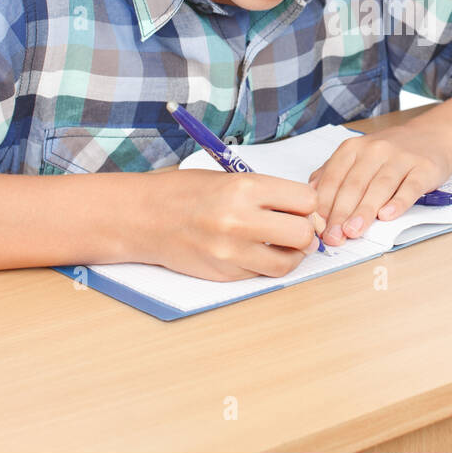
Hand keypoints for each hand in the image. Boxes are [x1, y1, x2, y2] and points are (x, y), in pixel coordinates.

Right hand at [130, 170, 320, 281]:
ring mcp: (231, 252)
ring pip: (288, 262)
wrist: (143, 217)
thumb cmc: (186, 192)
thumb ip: (268, 194)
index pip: (306, 200)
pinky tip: (256, 252)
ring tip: (280, 243)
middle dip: (305, 231)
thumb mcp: (229, 179)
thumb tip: (308, 212)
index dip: (307, 204)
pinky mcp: (224, 274)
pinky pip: (262, 274)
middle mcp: (240, 221)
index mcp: (244, 188)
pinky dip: (266, 265)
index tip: (300, 206)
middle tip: (295, 227)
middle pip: (303, 234)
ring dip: (291, 253)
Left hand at [307, 123, 451, 245]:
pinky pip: (409, 187)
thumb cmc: (391, 153)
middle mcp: (375, 150)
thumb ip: (335, 173)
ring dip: (364, 211)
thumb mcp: (359, 155)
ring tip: (353, 231)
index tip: (317, 228)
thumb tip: (312, 197)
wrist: (433, 136)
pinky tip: (387, 216)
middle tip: (333, 236)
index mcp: (353, 148)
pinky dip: (398, 202)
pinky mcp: (424, 168)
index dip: (323, 205)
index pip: (333, 178)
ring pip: (379, 187)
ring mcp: (401, 158)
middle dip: (340, 214)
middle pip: (354, 185)